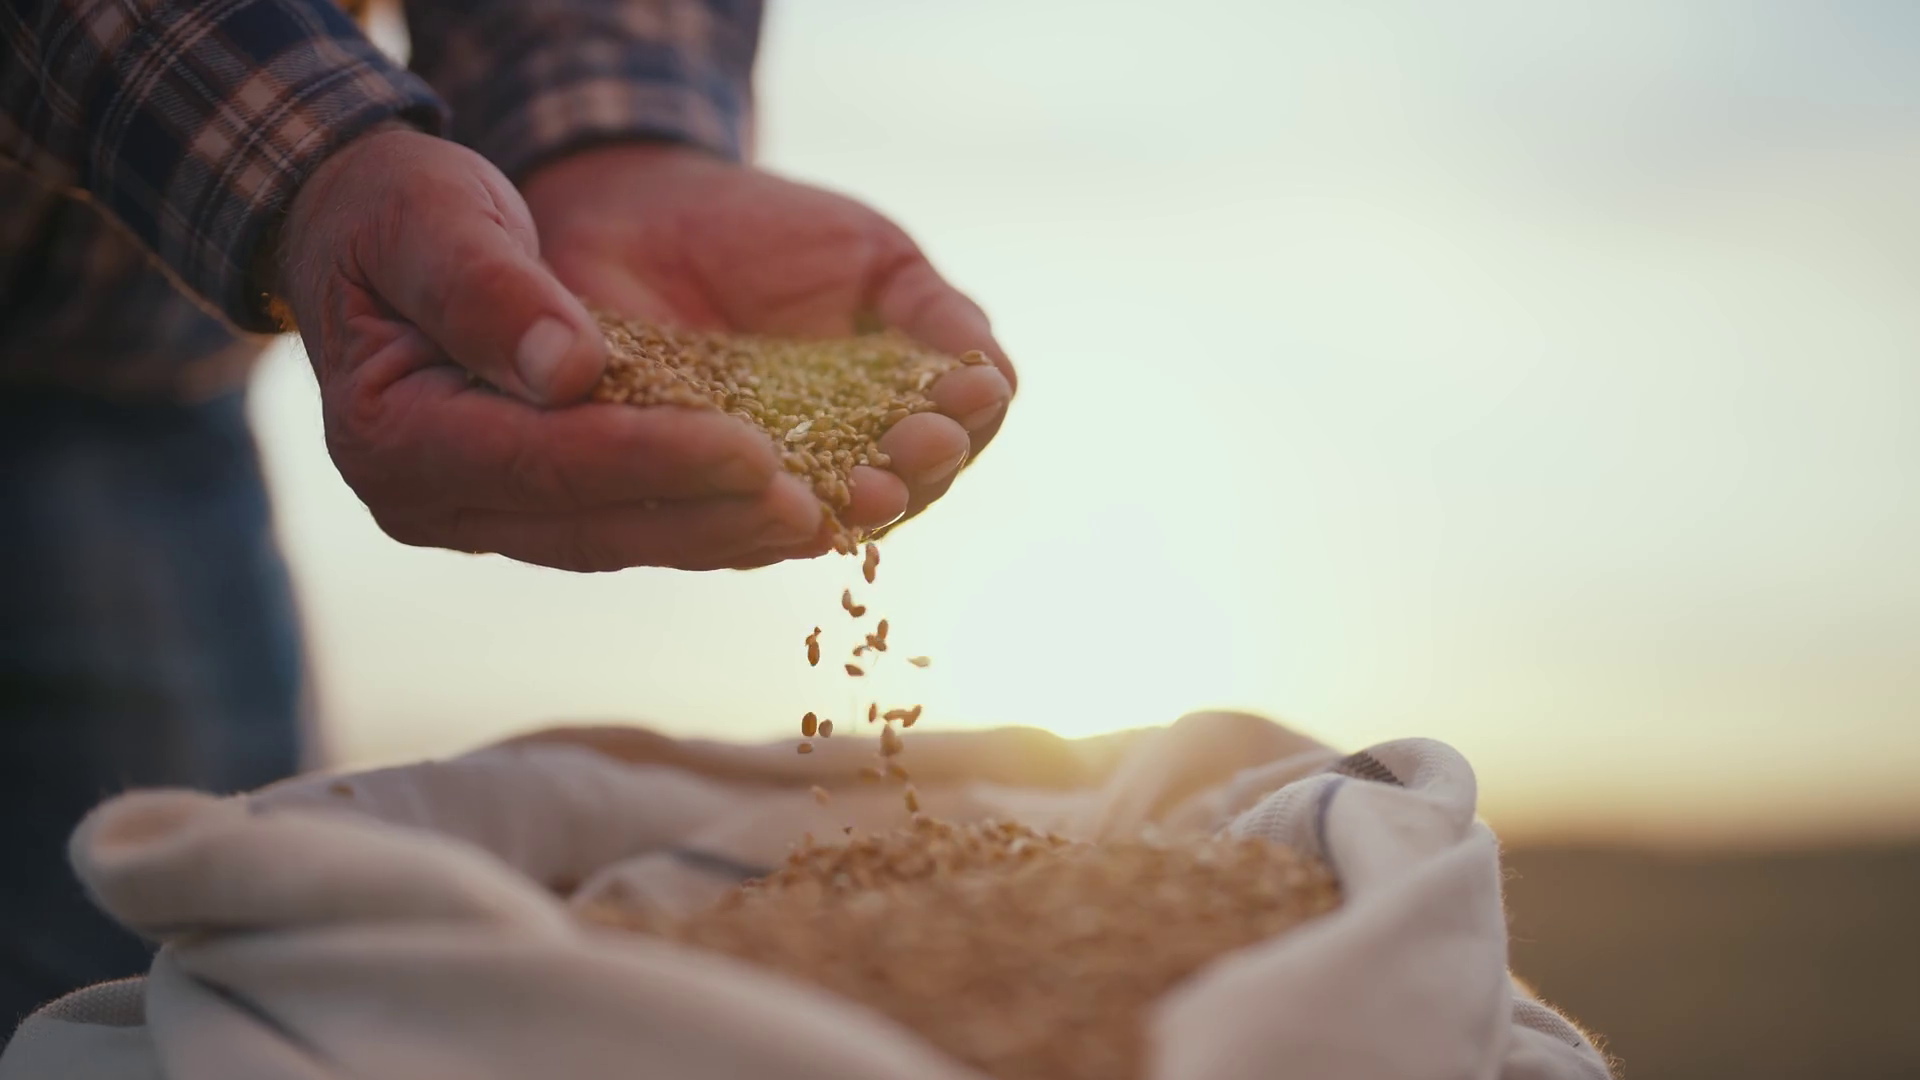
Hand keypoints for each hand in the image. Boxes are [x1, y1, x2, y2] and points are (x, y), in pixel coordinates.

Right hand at [276, 125, 823, 571]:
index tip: (754, 449)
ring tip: (819, 518)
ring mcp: (480, 515)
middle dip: (706, 514)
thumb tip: (568, 371)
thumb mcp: (430, 220)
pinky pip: (628, 523)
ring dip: (720, 533)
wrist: (371, 234)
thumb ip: (488, 289)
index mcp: (394, 440)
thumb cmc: (396, 213)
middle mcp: (433, 502)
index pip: (544, 461)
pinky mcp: (527, 508)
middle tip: (809, 507)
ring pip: (617, 538)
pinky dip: (706, 518)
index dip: (653, 457)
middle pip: (591, 522)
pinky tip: (784, 507)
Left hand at [520, 142, 1015, 557]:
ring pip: (805, 520)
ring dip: (844, 508)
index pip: (939, 443)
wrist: (647, 214)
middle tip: (928, 445)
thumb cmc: (774, 235)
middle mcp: (825, 471)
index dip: (962, 424)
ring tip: (870, 489)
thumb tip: (1001, 380)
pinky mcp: (667, 485)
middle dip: (915, 473)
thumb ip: (939, 317)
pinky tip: (775, 489)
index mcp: (885, 423)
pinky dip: (740, 508)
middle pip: (888, 495)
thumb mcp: (876, 261)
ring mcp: (749, 484)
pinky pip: (706, 513)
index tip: (977, 396)